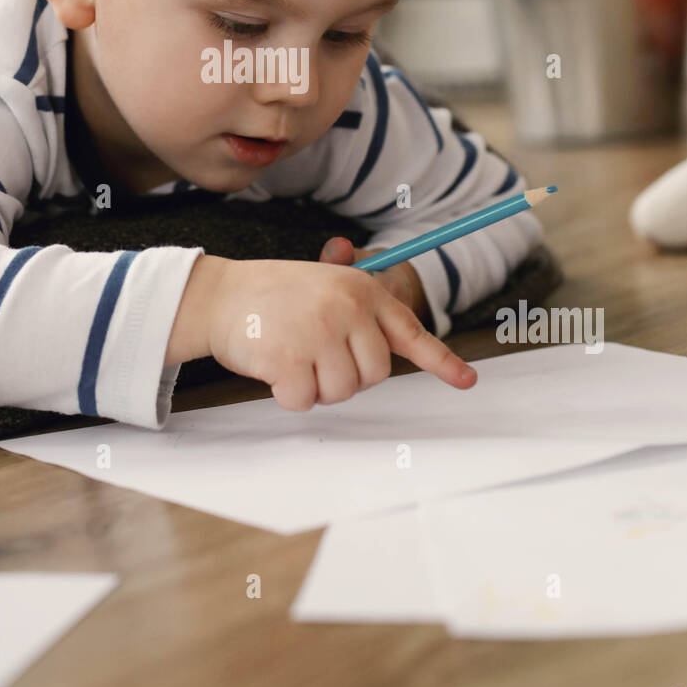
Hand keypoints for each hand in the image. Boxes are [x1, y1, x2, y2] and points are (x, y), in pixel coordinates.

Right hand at [167, 252, 476, 412]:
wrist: (218, 295)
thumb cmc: (272, 295)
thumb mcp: (324, 285)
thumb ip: (357, 312)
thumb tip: (387, 351)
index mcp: (361, 290)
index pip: (410, 331)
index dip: (441, 361)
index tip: (467, 381)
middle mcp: (347, 309)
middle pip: (374, 375)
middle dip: (347, 376)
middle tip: (315, 354)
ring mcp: (319, 334)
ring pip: (342, 392)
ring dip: (316, 386)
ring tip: (292, 353)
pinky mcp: (290, 359)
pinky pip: (306, 402)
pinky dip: (289, 394)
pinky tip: (273, 367)